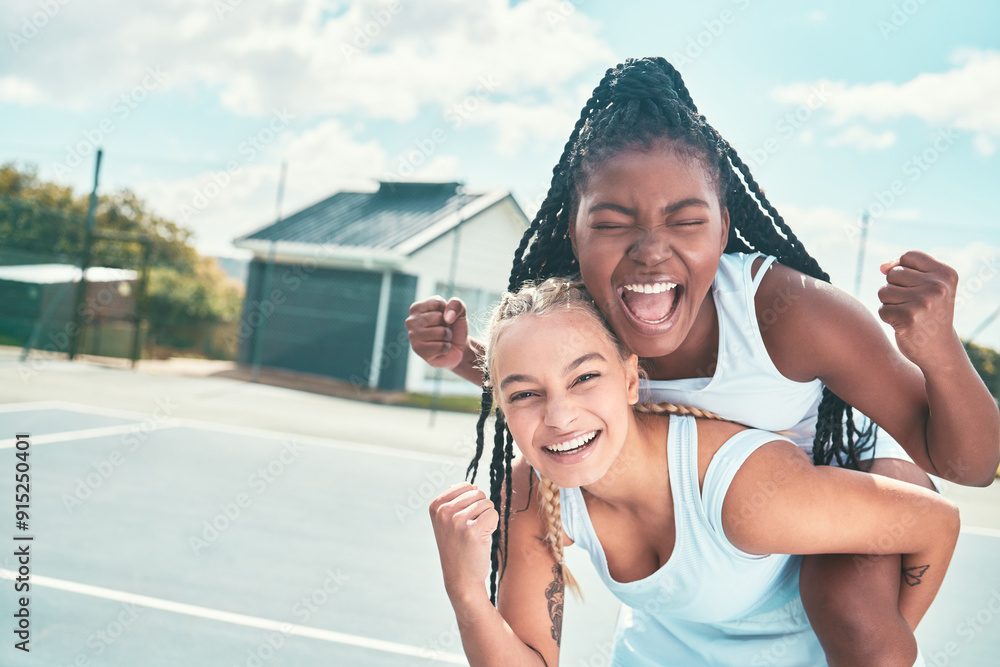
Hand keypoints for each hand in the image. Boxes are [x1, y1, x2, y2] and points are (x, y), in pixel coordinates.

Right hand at [405, 297, 468, 369]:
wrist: (456, 347)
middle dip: (446, 325)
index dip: (447, 311)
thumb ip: (456, 304)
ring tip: (442, 339)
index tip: (444, 317)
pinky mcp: (419, 351)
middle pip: (438, 318)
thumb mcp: (459, 310)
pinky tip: (440, 349)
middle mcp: (411, 321)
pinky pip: (442, 346)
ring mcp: (413, 336)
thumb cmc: (454, 326)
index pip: (437, 303)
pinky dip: (446, 348)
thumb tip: (447, 318)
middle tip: (442, 329)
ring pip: (442, 332)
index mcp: (416, 308)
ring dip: (447, 336)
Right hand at [429, 483, 498, 601]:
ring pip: (487, 503)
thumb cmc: (457, 547)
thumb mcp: (447, 522)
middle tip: (469, 530)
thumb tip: (473, 485)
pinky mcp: (473, 531)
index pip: (466, 486)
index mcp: (435, 505)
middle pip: (478, 493)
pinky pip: (493, 514)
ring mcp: (457, 521)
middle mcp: (443, 511)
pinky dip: (492, 526)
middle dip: (480, 510)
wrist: (460, 577)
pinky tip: (481, 539)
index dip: (471, 503)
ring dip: (486, 519)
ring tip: (474, 535)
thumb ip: (456, 501)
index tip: (462, 521)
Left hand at [878, 251, 959, 368]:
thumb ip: (905, 269)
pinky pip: (882, 309)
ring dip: (890, 303)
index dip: (902, 269)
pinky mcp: (909, 318)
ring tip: (908, 313)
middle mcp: (938, 286)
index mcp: (946, 274)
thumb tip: (882, 267)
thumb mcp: (927, 286)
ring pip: (884, 291)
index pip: (908, 256)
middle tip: (913, 304)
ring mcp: (924, 302)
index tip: (914, 286)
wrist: (939, 349)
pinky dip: (888, 317)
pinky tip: (904, 325)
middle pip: (893, 274)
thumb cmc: (928, 313)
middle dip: (896, 289)